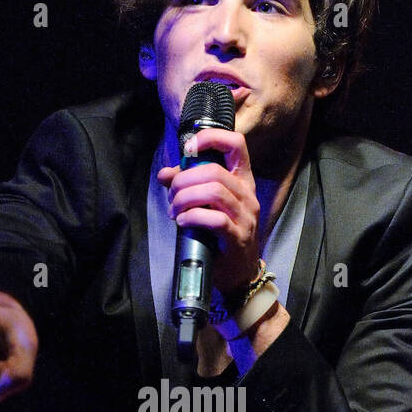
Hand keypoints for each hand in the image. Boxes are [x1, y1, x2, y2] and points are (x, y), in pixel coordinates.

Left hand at [157, 128, 260, 293]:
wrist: (239, 272)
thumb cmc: (221, 235)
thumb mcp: (206, 205)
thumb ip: (187, 186)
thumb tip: (164, 174)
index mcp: (242, 180)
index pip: (236, 143)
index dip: (211, 138)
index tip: (189, 149)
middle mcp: (247, 194)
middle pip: (214, 171)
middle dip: (184, 180)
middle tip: (172, 195)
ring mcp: (245, 216)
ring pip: (214, 192)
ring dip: (185, 199)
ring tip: (174, 211)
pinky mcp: (237, 237)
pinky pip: (215, 220)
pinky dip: (193, 217)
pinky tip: (183, 222)